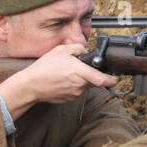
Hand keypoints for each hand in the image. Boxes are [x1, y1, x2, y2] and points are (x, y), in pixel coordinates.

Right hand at [0, 43, 116, 118]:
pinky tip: (61, 81)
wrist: (29, 86)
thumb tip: (85, 51)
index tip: (116, 78)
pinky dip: (72, 86)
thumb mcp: (59, 50)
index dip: (113, 79)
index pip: (104, 80)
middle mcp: (80, 85)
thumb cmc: (42, 69)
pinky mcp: (69, 99)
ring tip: (65, 74)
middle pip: (94, 81)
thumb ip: (77, 48)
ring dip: (80, 80)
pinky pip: (76, 91)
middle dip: (90, 75)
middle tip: (78, 69)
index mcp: (80, 72)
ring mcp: (75, 93)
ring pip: (85, 86)